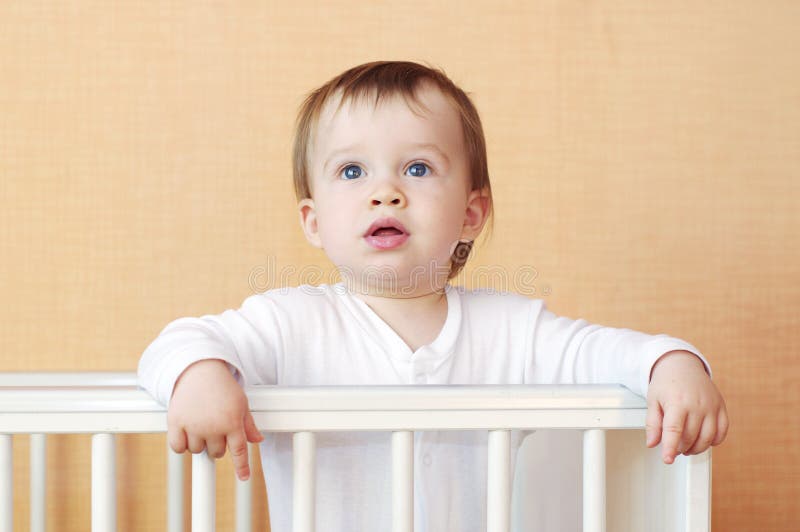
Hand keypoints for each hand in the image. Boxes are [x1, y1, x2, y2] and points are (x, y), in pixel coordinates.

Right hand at [167, 359, 263, 480]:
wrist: (199, 369)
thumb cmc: (222, 386)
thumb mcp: (241, 403)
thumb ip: (248, 425)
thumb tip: (258, 441)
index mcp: (232, 421)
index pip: (239, 451)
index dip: (242, 466)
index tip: (244, 477)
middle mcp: (213, 425)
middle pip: (216, 452)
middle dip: (217, 443)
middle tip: (214, 426)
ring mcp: (194, 424)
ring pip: (196, 450)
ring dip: (199, 442)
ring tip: (200, 422)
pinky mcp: (176, 421)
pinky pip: (178, 447)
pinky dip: (181, 444)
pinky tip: (185, 432)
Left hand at [645, 350, 728, 463]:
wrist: (682, 365)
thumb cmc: (666, 383)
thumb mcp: (653, 400)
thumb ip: (652, 424)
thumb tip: (652, 444)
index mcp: (677, 402)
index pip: (674, 431)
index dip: (670, 448)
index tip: (667, 460)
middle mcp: (697, 404)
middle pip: (691, 437)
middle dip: (680, 448)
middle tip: (674, 448)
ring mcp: (711, 406)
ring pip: (707, 438)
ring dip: (696, 448)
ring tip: (686, 447)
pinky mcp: (721, 407)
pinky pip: (722, 431)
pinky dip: (713, 441)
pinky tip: (703, 440)